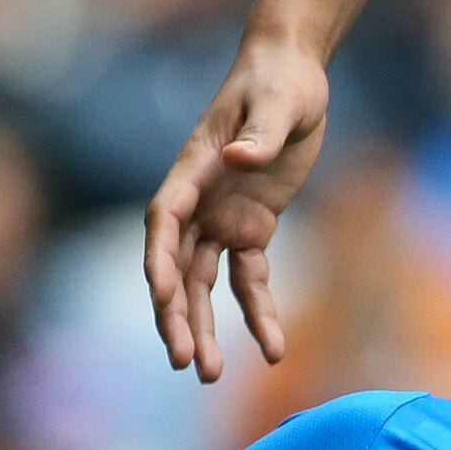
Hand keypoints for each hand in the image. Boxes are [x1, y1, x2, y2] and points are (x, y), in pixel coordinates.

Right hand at [144, 36, 326, 380]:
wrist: (292, 75)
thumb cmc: (279, 80)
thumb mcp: (278, 102)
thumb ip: (260, 132)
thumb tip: (238, 158)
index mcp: (193, 168)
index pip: (165, 220)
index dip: (159, 260)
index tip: (161, 296)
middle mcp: (199, 200)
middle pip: (177, 266)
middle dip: (177, 314)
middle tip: (183, 361)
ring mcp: (222, 218)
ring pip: (204, 284)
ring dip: (204, 328)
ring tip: (209, 374)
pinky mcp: (252, 228)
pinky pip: (249, 279)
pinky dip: (257, 313)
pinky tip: (272, 351)